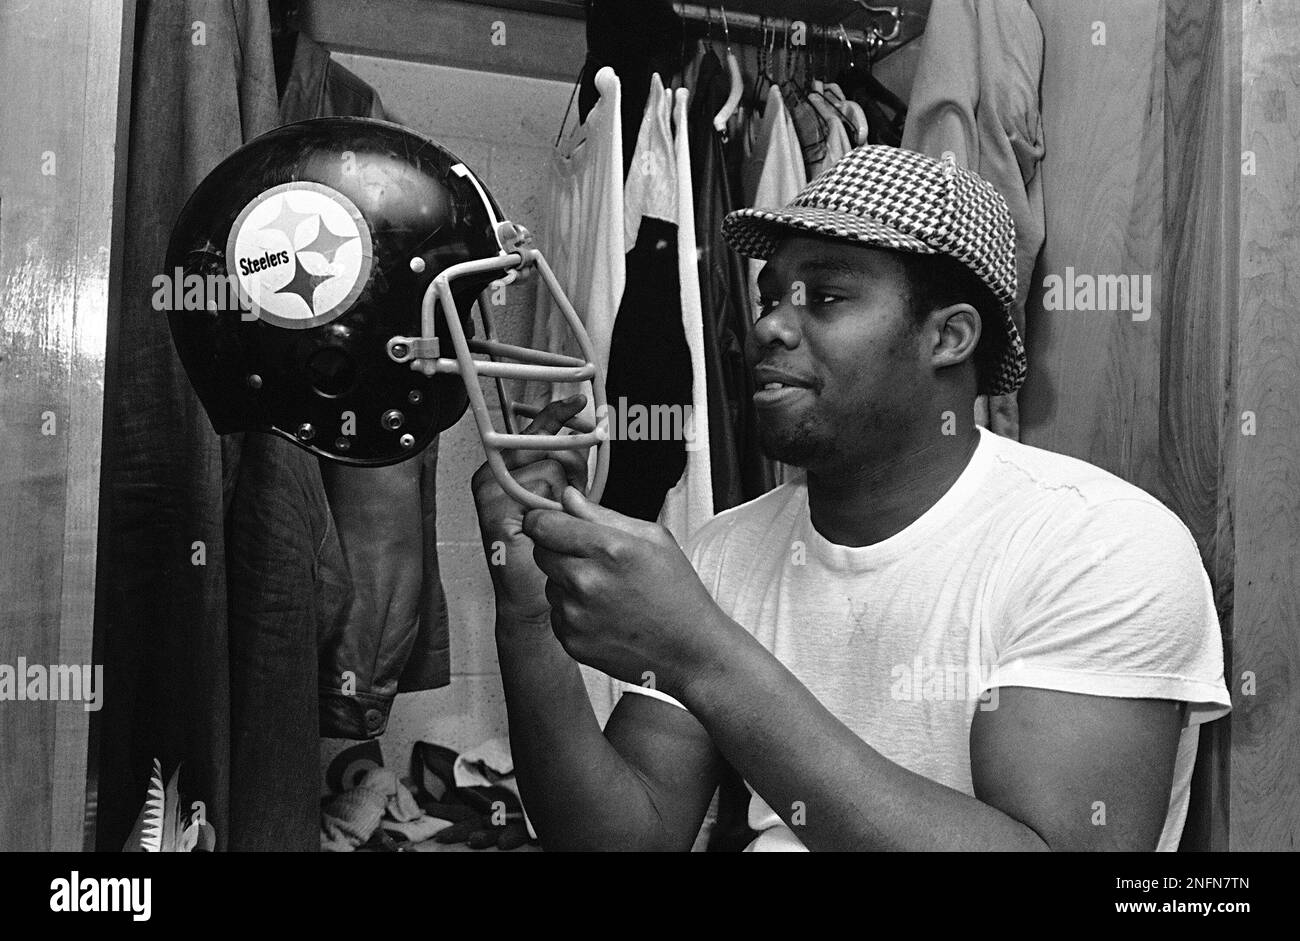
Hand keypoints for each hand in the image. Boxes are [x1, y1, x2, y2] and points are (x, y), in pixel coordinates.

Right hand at [471, 394, 589, 622]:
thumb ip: (566, 470)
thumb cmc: (549, 553)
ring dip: (565, 495)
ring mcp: (490, 489)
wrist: (535, 597)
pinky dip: (554, 505)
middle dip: (570, 469)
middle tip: (573, 498)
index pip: (535, 432)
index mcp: (505, 469)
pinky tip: (543, 526)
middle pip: (546, 446)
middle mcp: (493, 474)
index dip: (558, 415)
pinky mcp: (494, 504)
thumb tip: (585, 439)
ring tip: (555, 522)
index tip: (581, 402)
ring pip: (550, 466)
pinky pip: (542, 487)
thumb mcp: (562, 501)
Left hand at [522, 487, 731, 698]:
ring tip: (605, 590)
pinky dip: (572, 610)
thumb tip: (568, 498)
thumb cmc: (678, 593)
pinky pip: (557, 613)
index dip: (543, 519)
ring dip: (567, 581)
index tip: (549, 522)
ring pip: (549, 583)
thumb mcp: (654, 539)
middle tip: (590, 558)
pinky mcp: (571, 641)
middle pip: (540, 551)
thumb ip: (603, 515)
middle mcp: (586, 582)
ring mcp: (576, 615)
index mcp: (609, 549)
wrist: (690, 652)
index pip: (543, 525)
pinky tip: (604, 614)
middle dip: (557, 548)